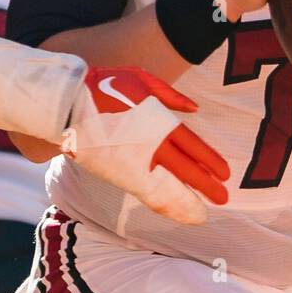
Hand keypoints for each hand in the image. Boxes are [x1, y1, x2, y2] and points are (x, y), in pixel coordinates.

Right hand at [64, 66, 229, 224]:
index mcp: (158, 120)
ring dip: (185, 202)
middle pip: (185, 170)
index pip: (192, 145)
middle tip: (223, 199)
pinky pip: (145, 193)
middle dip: (205, 186)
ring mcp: (133, 162)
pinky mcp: (118, 173)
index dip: (209, 161)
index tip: (225, 174)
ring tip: (201, 214)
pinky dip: (162, 204)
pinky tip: (173, 211)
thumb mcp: (141, 78)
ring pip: (166, 189)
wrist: (66, 102)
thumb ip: (170, 95)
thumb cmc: (105, 84)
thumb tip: (194, 109)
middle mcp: (149, 145)